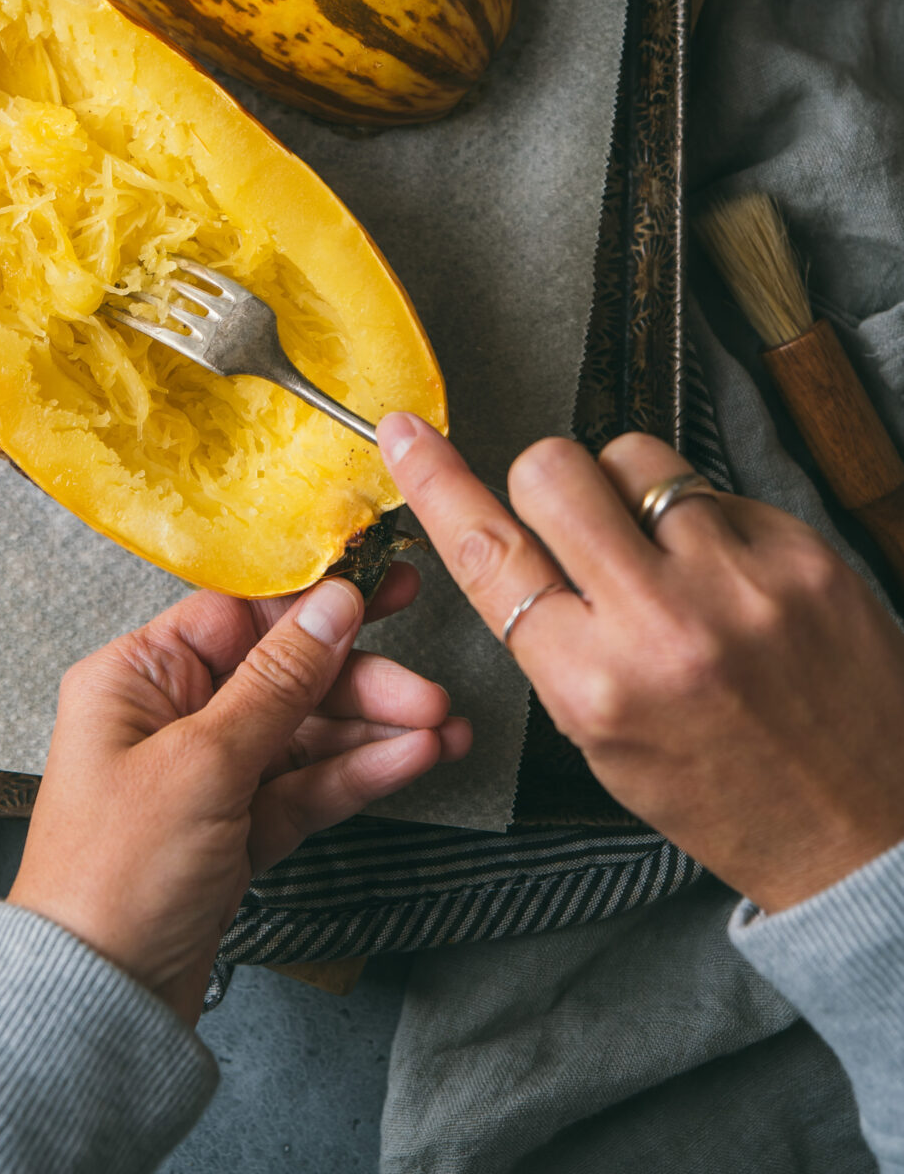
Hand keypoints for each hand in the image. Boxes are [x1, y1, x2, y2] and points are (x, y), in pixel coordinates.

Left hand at [8, 563, 468, 1022]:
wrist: (101, 1005)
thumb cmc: (117, 876)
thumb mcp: (204, 761)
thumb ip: (278, 679)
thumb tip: (333, 604)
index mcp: (137, 677)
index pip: (240, 615)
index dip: (316, 604)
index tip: (384, 588)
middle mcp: (171, 715)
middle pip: (285, 674)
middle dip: (362, 684)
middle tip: (430, 692)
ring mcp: (209, 775)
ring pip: (307, 732)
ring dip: (376, 730)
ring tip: (445, 732)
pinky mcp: (238, 829)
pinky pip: (308, 784)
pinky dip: (359, 773)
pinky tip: (414, 760)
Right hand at [377, 415, 903, 913]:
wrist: (870, 830)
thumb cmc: (729, 796)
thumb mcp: (607, 742)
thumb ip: (556, 640)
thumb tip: (515, 535)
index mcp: (594, 687)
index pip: (487, 554)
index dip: (436, 483)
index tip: (406, 434)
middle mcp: (661, 626)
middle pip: (553, 470)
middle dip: (551, 482)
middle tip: (581, 522)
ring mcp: (737, 581)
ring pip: (634, 456)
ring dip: (633, 491)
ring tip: (671, 556)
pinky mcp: (799, 553)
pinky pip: (714, 486)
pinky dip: (709, 519)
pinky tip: (735, 580)